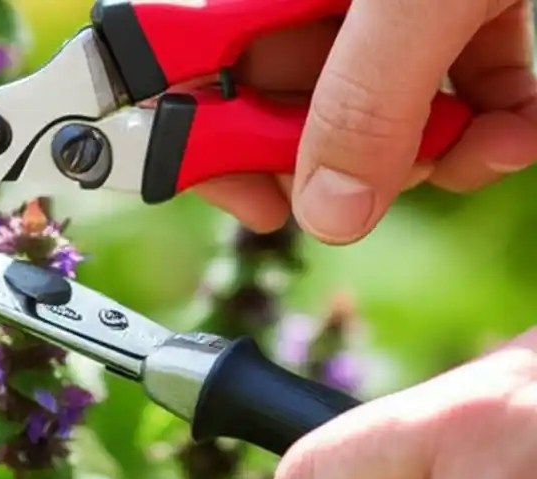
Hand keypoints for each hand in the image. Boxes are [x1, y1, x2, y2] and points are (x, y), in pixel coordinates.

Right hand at [195, 0, 536, 241]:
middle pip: (283, 94)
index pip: (179, 58)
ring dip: (432, 148)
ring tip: (487, 145)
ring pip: (372, 98)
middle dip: (350, 154)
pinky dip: (484, 113)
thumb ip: (365, 103)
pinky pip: (448, 73)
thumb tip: (329, 215)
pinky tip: (516, 126)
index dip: (202, 141)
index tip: (259, 203)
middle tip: (393, 176)